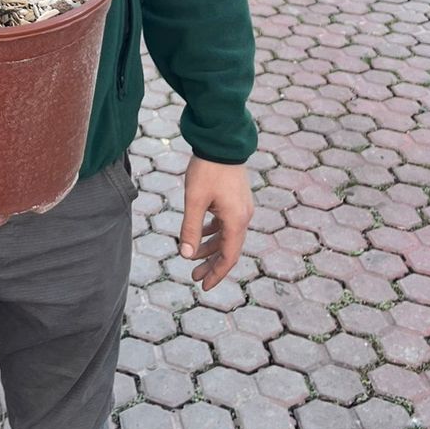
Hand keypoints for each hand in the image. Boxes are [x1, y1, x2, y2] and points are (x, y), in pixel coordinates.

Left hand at [178, 157, 253, 290]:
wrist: (222, 142)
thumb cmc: (207, 170)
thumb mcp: (195, 200)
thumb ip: (191, 228)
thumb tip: (186, 255)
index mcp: (236, 221)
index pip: (228, 257)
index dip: (216, 274)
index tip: (204, 286)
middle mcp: (243, 217)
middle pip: (229, 249)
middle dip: (212, 264)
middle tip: (195, 277)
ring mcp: (241, 208)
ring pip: (227, 237)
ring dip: (211, 248)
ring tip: (193, 258)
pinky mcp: (236, 200)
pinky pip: (226, 224)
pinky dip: (214, 232)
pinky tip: (200, 234)